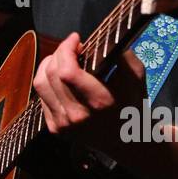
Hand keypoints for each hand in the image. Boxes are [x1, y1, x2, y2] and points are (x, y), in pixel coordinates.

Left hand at [32, 32, 146, 154]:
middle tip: (71, 48)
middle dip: (59, 53)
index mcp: (99, 101)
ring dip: (48, 65)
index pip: (67, 71)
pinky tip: (61, 79)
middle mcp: (78, 115)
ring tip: (61, 59)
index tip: (76, 39)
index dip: (66, 49)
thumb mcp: (137, 77)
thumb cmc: (133, 105)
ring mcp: (64, 124)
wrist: (128, 140)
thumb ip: (122, 55)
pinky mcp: (56, 129)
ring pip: (41, 84)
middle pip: (51, 73)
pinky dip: (48, 82)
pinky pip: (42, 97)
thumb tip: (102, 38)